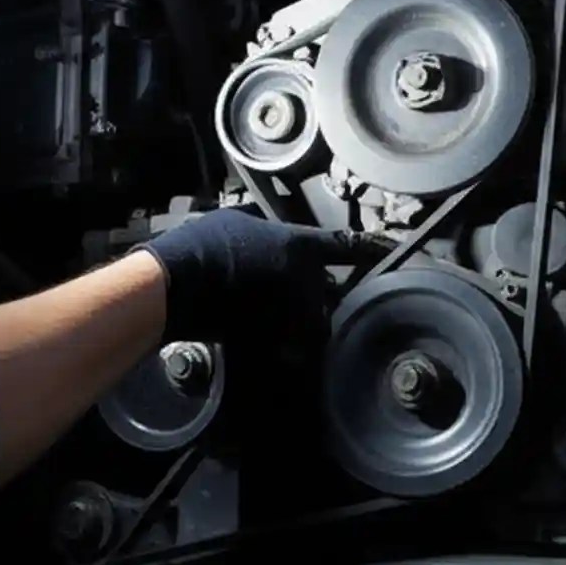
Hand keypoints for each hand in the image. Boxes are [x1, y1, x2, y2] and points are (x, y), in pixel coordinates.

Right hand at [138, 208, 382, 344]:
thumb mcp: (239, 222)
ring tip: (275, 312)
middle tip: (294, 289)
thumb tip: (273, 238)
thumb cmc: (204, 245)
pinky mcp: (274, 342)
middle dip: (320, 295)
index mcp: (302, 248)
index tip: (389, 250)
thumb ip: (269, 232)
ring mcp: (292, 315)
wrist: (176, 286)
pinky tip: (260, 328)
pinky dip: (283, 340)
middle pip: (330, 293)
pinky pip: (291, 343)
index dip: (372, 248)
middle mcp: (307, 284)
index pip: (349, 247)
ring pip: (312, 322)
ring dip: (302, 320)